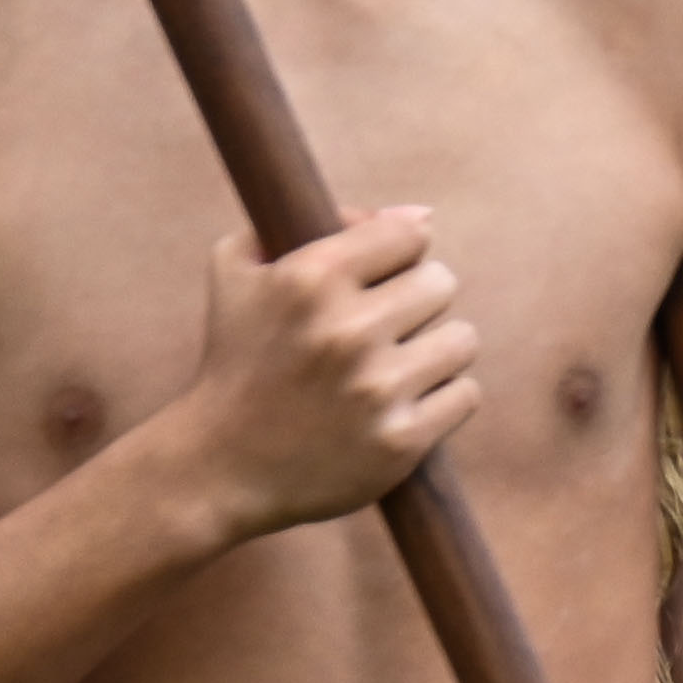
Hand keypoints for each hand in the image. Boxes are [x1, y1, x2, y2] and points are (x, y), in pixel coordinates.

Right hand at [169, 212, 475, 541]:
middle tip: (381, 329)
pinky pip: (465, 394)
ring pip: (462, 340)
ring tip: (395, 366)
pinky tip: (401, 404)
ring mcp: (377, 388)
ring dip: (434, 351)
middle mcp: (346, 330)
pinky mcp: (400, 440)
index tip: (378, 278)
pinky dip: (441, 399)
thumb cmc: (236, 359)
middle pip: (442, 283)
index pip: (411, 234)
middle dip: (415, 302)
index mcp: (310, 278)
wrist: (218, 466)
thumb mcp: (240, 271)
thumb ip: (318, 223)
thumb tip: (418, 216)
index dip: (397, 254)